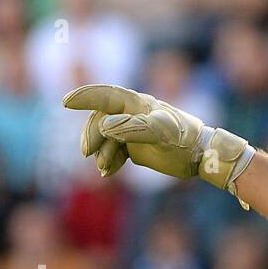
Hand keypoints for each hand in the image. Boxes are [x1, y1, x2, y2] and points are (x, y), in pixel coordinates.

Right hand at [61, 84, 255, 205]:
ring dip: (101, 152)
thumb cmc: (185, 141)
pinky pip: (114, 151)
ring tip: (105, 169)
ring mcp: (132, 130)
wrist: (202, 157)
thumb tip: (105, 125)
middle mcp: (132, 114)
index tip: (65, 102)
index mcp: (137, 104)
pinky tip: (108, 172)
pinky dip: (109, 161)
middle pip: (100, 120)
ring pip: (105, 138)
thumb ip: (133, 128)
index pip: (105, 95)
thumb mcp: (161, 134)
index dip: (84, 97)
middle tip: (87, 153)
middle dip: (91, 135)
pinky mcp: (135, 147)